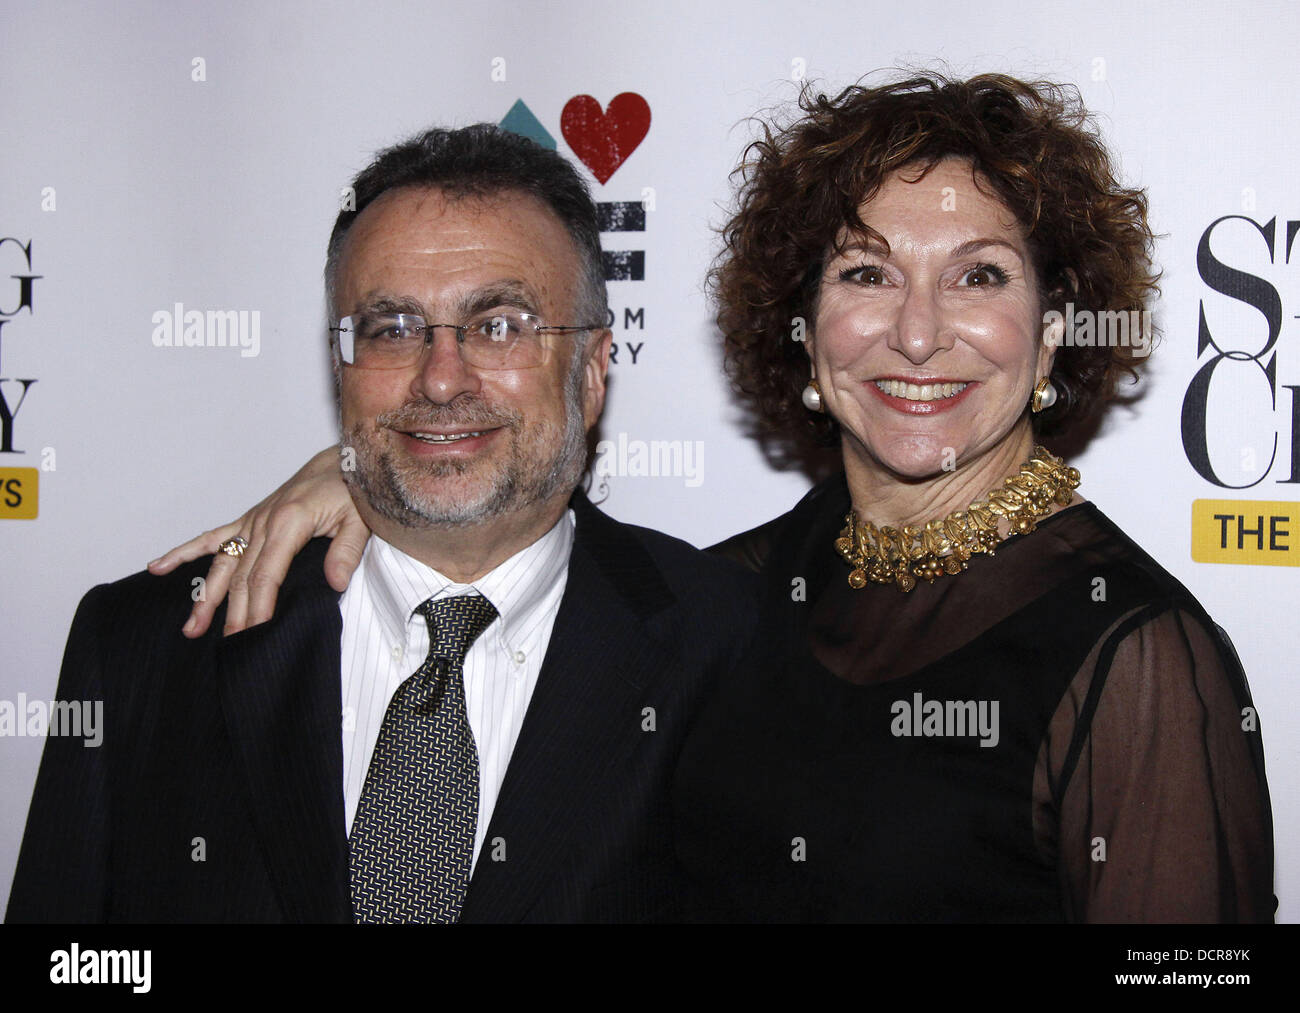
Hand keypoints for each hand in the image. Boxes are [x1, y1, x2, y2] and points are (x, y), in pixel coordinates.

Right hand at [148, 446, 368, 637]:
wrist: (341, 461)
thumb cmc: (350, 489)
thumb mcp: (359, 519)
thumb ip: (347, 551)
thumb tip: (335, 582)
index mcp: (289, 523)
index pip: (266, 575)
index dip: (258, 607)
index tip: (254, 634)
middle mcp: (263, 522)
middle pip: (241, 577)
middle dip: (233, 614)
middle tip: (229, 645)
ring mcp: (252, 521)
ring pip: (221, 564)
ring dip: (204, 596)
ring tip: (191, 627)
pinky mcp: (250, 520)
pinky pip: (212, 538)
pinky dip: (184, 552)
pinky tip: (159, 566)